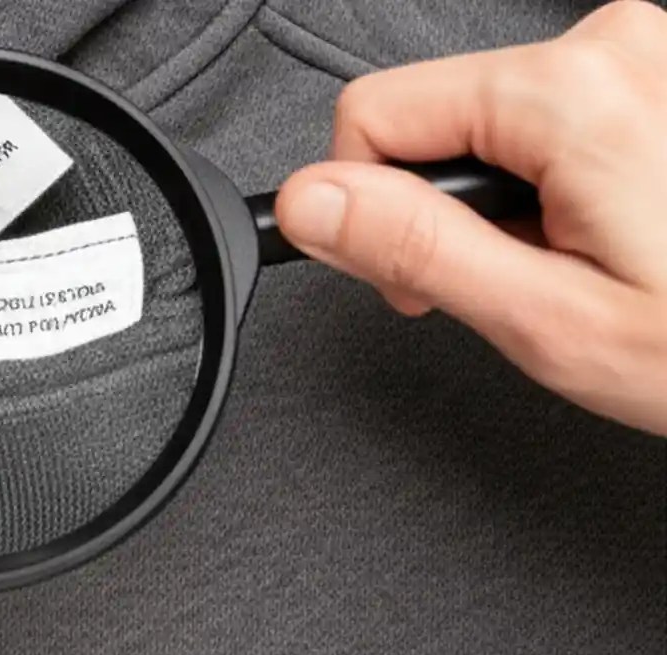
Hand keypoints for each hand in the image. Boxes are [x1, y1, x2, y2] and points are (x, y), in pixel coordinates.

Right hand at [275, 0, 666, 436]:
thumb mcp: (551, 319)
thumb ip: (417, 249)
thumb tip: (312, 202)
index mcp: (572, 95)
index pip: (370, 115)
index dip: (365, 209)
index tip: (415, 274)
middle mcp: (614, 46)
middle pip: (434, 116)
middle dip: (449, 206)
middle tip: (518, 278)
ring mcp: (646, 55)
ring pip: (491, 120)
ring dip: (510, 198)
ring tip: (581, 258)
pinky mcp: (659, 76)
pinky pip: (552, 117)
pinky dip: (558, 179)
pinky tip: (612, 229)